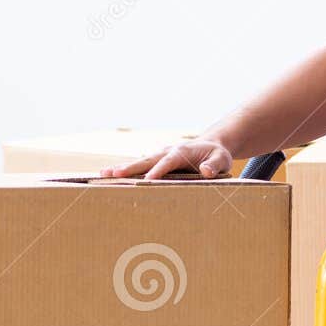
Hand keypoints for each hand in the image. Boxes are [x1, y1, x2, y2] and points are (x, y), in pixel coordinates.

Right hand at [99, 139, 233, 180]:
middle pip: (146, 160)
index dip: (158, 170)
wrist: (211, 146)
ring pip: (139, 162)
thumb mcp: (222, 159)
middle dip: (130, 167)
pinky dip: (125, 171)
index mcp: (182, 152)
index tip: (147, 180)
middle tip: (113, 173)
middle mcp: (167, 151)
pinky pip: (140, 166)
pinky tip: (109, 177)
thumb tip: (206, 171)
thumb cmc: (217, 155)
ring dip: (122, 168)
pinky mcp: (156, 161)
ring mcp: (159, 155)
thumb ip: (215, 164)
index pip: (168, 162)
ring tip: (103, 173)